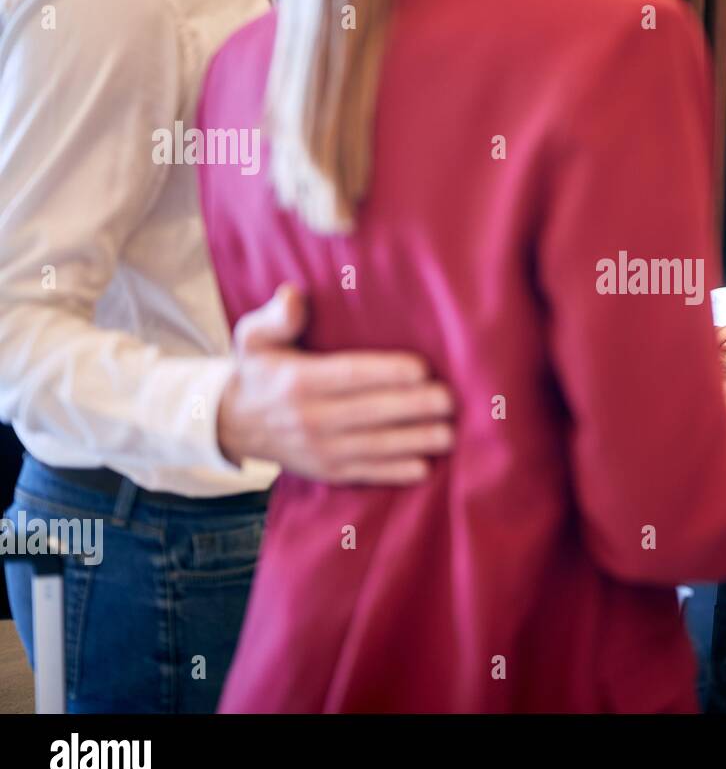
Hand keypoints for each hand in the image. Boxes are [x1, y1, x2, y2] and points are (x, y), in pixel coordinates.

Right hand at [217, 284, 455, 483]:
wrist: (233, 424)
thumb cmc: (258, 371)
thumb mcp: (253, 338)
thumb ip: (276, 317)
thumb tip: (292, 295)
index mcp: (297, 381)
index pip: (348, 375)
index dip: (385, 373)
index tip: (421, 368)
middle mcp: (309, 417)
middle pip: (369, 412)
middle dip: (413, 407)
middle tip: (450, 399)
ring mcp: (319, 449)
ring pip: (374, 446)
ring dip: (414, 442)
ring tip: (449, 435)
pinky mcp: (327, 470)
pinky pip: (365, 473)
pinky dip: (394, 473)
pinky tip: (424, 468)